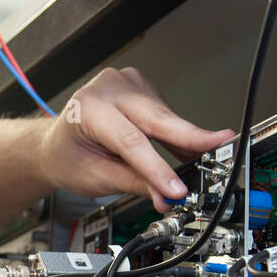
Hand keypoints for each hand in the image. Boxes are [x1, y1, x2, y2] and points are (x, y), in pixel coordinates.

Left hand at [37, 67, 236, 214]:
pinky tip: (185, 147)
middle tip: (220, 148)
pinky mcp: (140, 86)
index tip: (178, 188)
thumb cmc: (69, 156)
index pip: (131, 141)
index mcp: (88, 109)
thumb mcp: (97, 178)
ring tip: (200, 163)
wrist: (56, 143)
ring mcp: (125, 82)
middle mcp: (108, 88)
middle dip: (190, 139)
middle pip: (156, 118)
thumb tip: (166, 195)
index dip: (158, 167)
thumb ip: (135, 183)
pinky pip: (164, 112)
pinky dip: (175, 132)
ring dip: (184, 140)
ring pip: (164, 116)